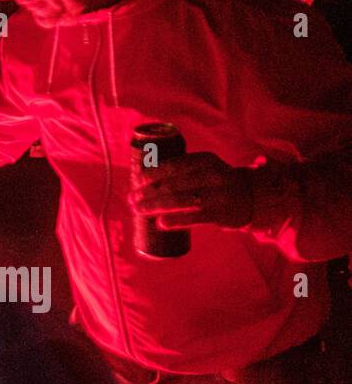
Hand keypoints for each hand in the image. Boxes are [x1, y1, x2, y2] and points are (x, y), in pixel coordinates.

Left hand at [129, 151, 254, 228]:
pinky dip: (175, 220)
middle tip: (131, 199)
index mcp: (204, 160)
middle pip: (171, 185)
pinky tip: (160, 223)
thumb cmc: (217, 182)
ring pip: (178, 201)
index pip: (172, 166)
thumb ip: (181, 170)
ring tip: (138, 211)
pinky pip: (193, 218)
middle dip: (147, 193)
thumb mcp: (204, 167)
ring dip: (154, 206)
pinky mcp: (219, 214)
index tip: (136, 182)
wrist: (252, 197)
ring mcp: (216, 195)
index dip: (151, 174)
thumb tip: (142, 179)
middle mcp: (211, 175)